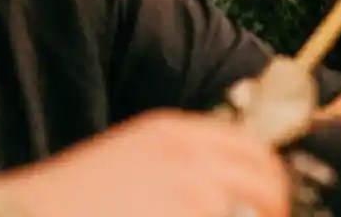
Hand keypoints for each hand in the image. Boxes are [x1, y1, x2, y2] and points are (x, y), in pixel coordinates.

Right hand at [0, 109, 289, 216]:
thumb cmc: (67, 204)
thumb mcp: (129, 162)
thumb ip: (178, 167)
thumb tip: (223, 193)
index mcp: (174, 131)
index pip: (253, 147)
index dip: (268, 180)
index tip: (269, 206)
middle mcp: (191, 153)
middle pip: (267, 179)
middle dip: (273, 208)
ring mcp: (194, 191)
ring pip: (256, 209)